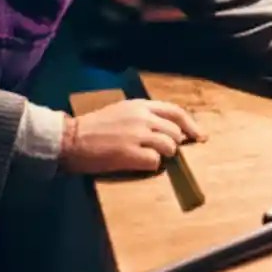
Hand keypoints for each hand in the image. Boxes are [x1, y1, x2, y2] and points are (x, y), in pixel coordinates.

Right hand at [59, 99, 206, 174]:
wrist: (71, 139)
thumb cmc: (95, 126)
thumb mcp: (122, 111)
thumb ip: (145, 116)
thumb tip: (167, 130)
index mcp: (141, 105)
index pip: (176, 112)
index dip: (191, 125)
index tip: (199, 136)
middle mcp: (143, 117)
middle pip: (176, 132)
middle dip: (172, 144)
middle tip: (160, 151)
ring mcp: (137, 135)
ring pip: (169, 147)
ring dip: (162, 155)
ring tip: (146, 156)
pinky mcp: (130, 153)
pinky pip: (155, 162)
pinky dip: (150, 165)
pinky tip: (137, 164)